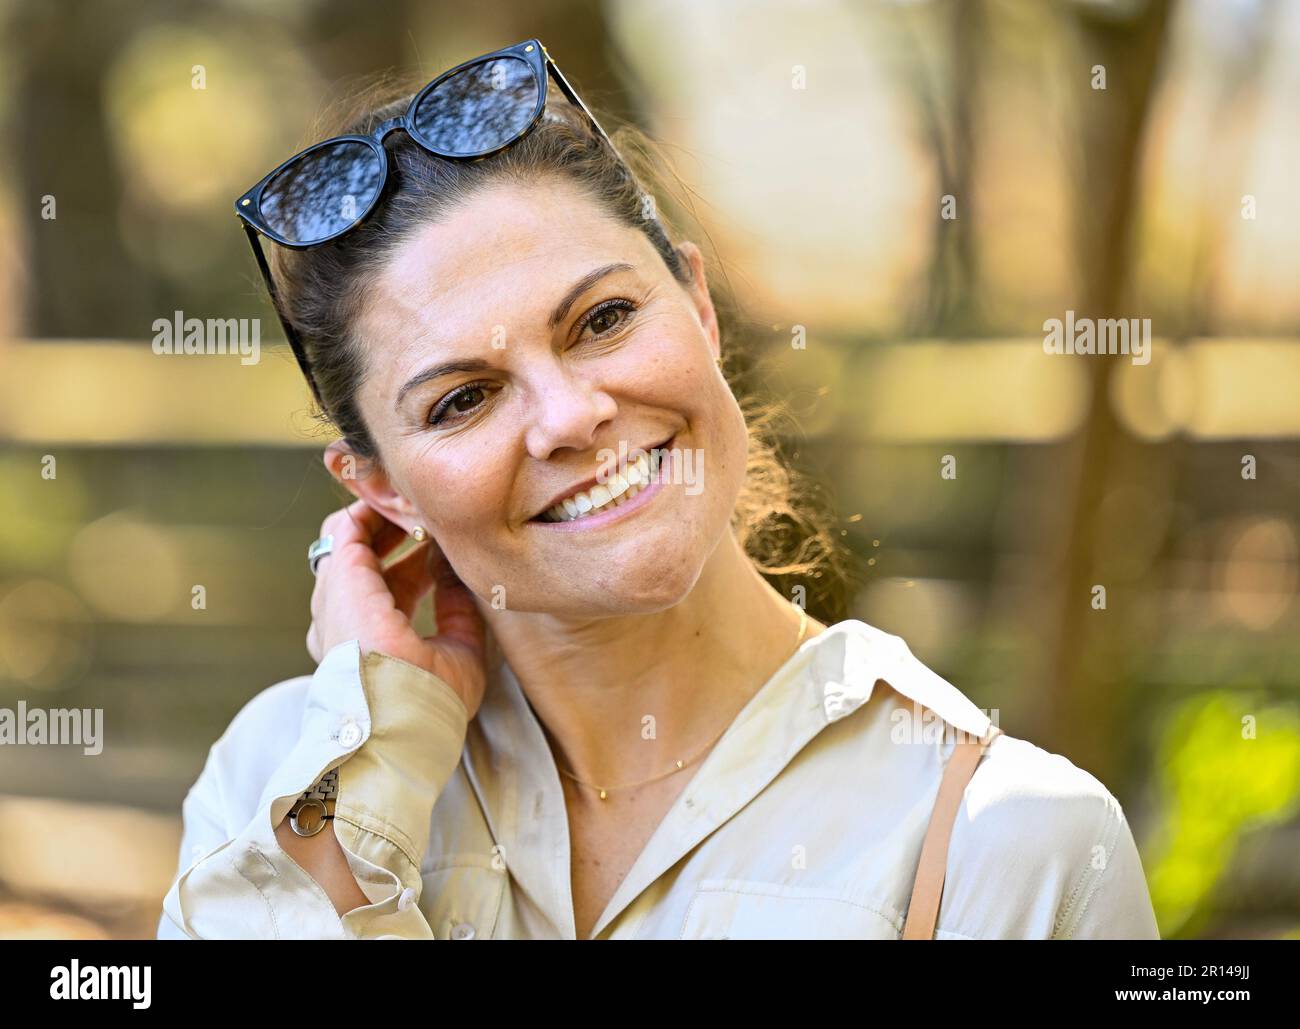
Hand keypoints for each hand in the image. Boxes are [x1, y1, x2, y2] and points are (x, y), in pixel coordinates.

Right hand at [306, 499, 486, 719]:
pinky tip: (403, 496)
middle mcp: (345, 620)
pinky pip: (346, 528)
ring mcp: (336, 600)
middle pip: (367, 559)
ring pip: (351, 539)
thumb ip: (456, 612)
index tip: (442, 540)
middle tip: (432, 513)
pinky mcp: (339, 579)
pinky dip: (372, 508)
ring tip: (420, 498)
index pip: (389, 587)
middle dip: (399, 531)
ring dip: (387, 516)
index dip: (415, 560)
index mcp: (370, 642)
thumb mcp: (457, 653)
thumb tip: (454, 574)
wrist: (403, 712)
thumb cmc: (430, 701)